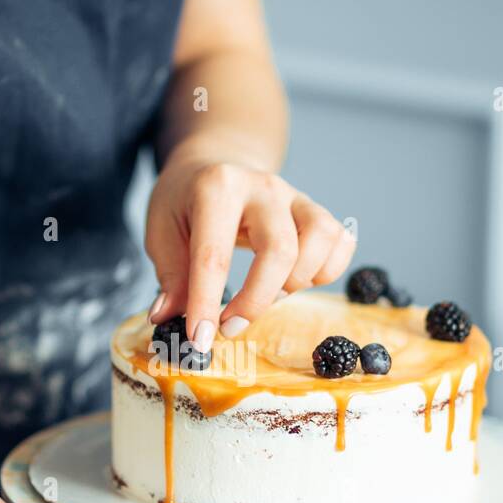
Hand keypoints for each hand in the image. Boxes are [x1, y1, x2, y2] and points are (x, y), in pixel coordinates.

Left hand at [145, 161, 354, 349]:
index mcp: (217, 188)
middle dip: (256, 301)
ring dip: (296, 283)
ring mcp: (295, 196)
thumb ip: (170, 276)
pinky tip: (295, 280)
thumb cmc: (186, 203)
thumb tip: (166, 319)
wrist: (216, 163)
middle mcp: (262, 187)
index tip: (200, 339)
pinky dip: (326, 271)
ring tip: (267, 295)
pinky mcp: (317, 209)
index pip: (214, 255)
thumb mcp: (162, 231)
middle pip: (279, 250)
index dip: (206, 304)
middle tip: (230, 327)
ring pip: (320, 241)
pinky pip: (341, 243)